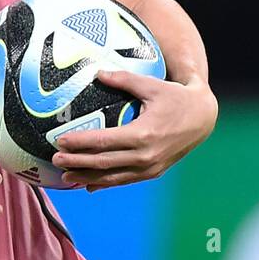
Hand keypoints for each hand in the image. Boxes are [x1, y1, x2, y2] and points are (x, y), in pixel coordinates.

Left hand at [52, 69, 217, 190]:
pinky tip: (88, 185)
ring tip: (64, 177)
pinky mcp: (153, 172)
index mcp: (143, 134)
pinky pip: (125, 180)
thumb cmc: (175, 97)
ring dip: (87, 177)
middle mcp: (146, 155)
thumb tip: (97, 73)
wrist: (204, 118)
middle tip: (54, 159)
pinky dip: (106, 183)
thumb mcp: (151, 85)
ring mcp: (150, 167)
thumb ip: (123, 79)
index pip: (104, 141)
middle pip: (104, 162)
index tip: (60, 141)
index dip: (80, 142)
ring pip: (113, 176)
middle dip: (77, 162)